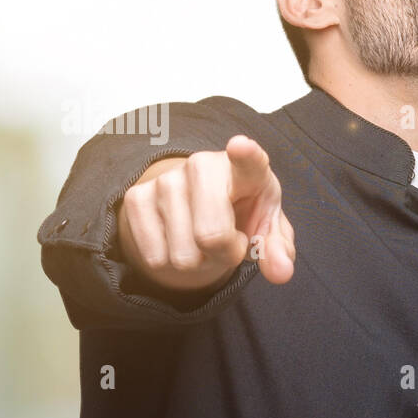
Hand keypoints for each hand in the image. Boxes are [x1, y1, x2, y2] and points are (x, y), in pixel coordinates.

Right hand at [116, 134, 295, 291]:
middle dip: (225, 255)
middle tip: (231, 242)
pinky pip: (155, 257)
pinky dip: (172, 262)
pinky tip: (181, 240)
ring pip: (183, 255)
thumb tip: (281, 272)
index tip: (241, 145)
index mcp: (246, 169)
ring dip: (199, 261)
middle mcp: (202, 165)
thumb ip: (278, 249)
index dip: (245, 154)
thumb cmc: (243, 212)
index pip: (248, 159)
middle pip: (211, 235)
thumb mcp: (268, 229)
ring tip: (206, 240)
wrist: (202, 203)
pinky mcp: (136, 197)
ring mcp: (166, 180)